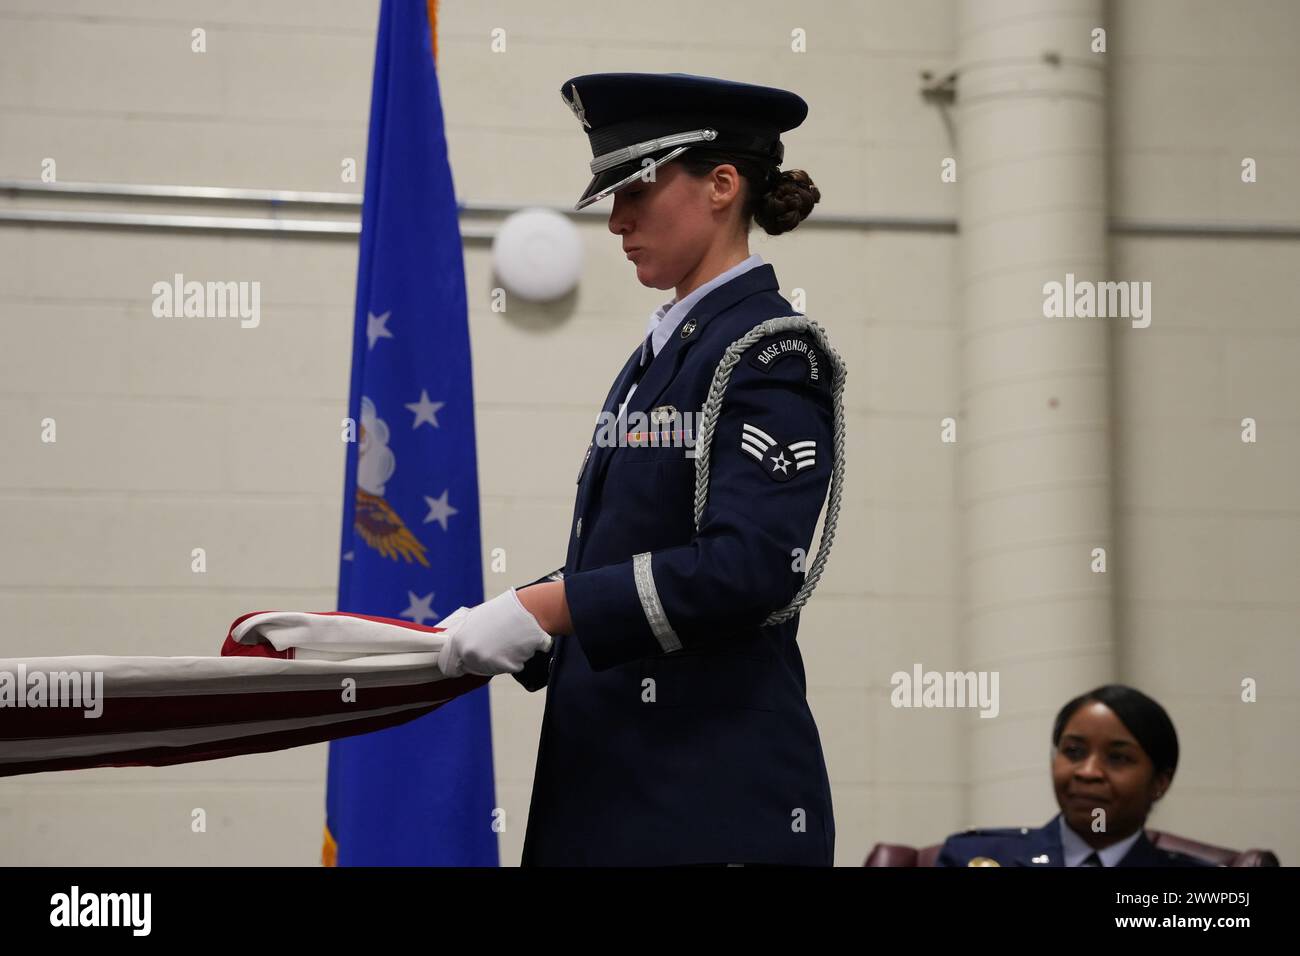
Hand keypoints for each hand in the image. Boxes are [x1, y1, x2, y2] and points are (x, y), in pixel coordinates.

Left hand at [436, 589, 553, 677]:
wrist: (528, 609)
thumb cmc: (502, 611)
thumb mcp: (473, 618)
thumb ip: (459, 635)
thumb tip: (450, 647)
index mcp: (458, 641)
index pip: (448, 666)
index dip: (457, 662)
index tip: (464, 660)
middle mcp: (470, 654)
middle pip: (470, 669)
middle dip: (478, 661)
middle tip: (491, 645)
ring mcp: (487, 662)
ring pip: (488, 670)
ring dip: (496, 661)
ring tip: (504, 643)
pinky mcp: (505, 667)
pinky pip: (506, 669)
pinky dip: (511, 661)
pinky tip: (515, 646)